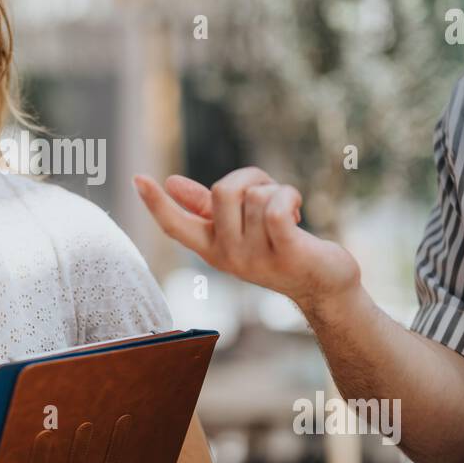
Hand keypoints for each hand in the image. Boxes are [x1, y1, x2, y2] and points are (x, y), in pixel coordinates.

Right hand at [133, 168, 359, 308]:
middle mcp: (229, 256)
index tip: (137, 178)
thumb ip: (205, 207)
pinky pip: (274, 207)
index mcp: (213, 248)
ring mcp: (255, 257)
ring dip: (277, 190)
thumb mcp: (240, 228)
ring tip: (289, 209)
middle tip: (270, 191)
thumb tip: (171, 183)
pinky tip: (297, 208)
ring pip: (255, 195)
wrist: (325, 284)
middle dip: (250, 178)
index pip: (176, 226)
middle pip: (223, 191)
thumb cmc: (281, 249)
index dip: (156, 203)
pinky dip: (287, 196)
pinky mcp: (285, 252)